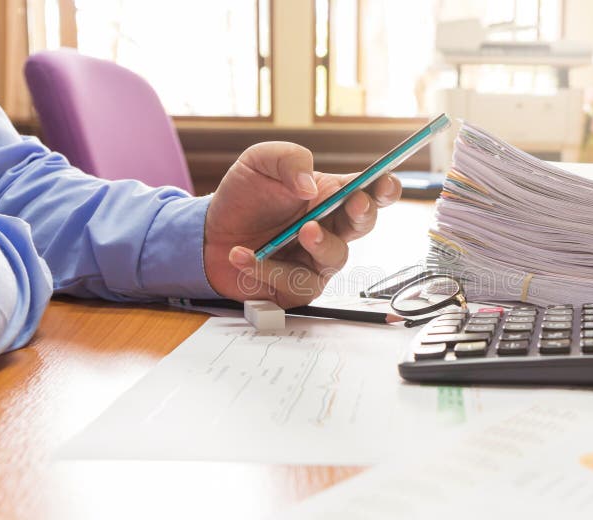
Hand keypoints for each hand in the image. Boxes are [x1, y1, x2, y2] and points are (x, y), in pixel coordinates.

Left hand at [203, 142, 401, 307]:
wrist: (208, 233)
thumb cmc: (243, 198)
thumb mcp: (259, 162)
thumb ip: (288, 159)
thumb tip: (310, 185)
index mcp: (332, 196)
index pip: (370, 191)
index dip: (384, 187)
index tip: (384, 182)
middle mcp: (331, 228)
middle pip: (364, 224)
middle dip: (364, 213)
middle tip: (355, 203)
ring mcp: (316, 260)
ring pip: (336, 257)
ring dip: (322, 243)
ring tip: (301, 231)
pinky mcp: (296, 286)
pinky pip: (295, 282)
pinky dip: (267, 269)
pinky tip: (242, 254)